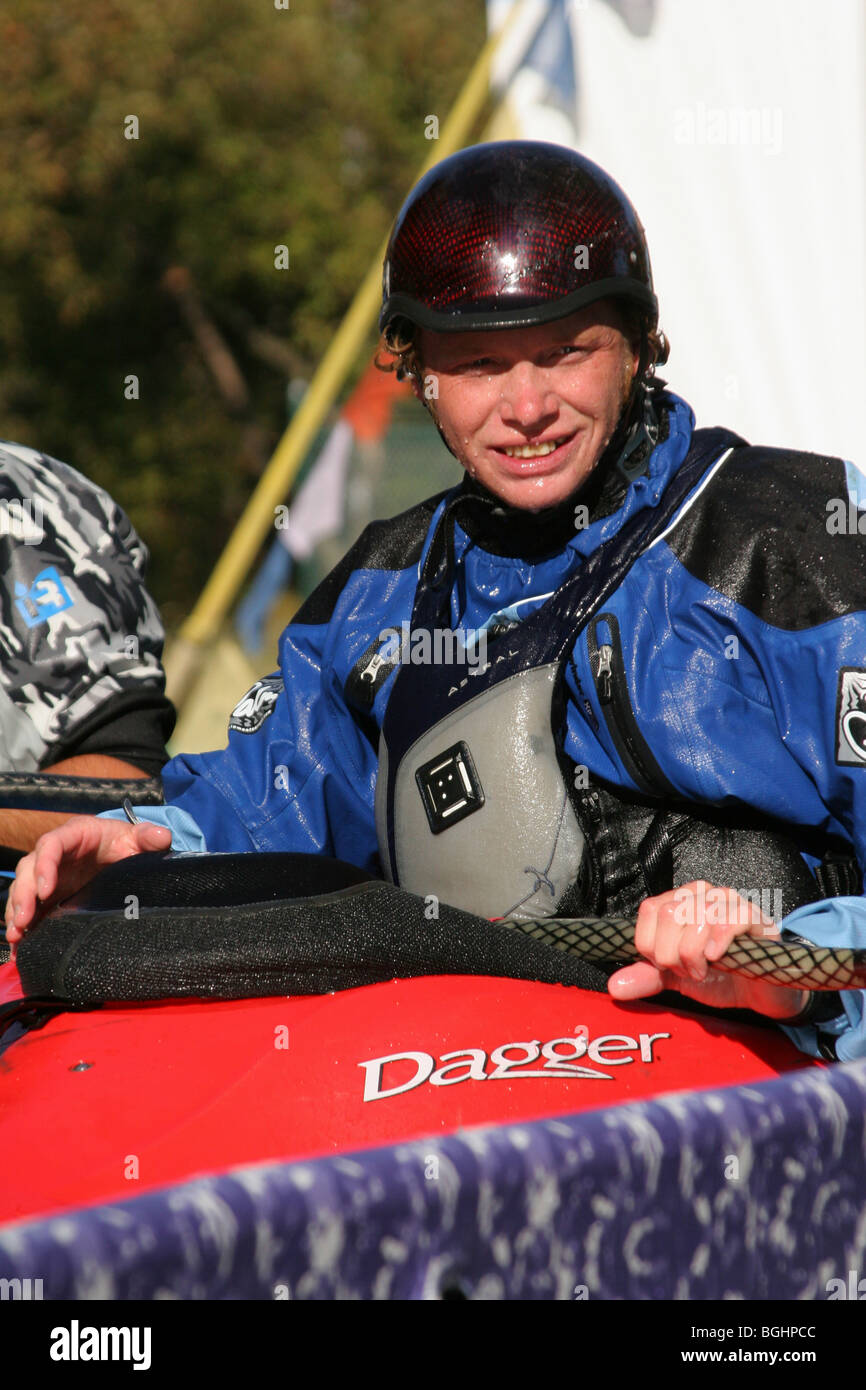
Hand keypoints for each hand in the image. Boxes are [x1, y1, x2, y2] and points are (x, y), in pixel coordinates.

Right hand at [5, 816, 170, 951]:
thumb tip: (162, 836)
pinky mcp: (48, 895)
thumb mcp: (137, 838)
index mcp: (74, 834)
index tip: (46, 890)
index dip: (44, 865)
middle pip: (29, 869)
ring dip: (17, 911)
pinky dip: (23, 925)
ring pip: (23, 889)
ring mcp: (48, 875)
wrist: (120, 852)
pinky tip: (20, 946)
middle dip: (23, 895)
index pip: (51, 845)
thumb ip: (149, 836)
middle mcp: (54, 853)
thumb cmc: (125, 842)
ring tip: (17, 937)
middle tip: (23, 921)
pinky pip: (29, 908)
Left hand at [607, 880, 808, 1019]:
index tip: (665, 966)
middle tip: (688, 971)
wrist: (760, 993)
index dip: (651, 945)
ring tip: (705, 969)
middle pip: (670, 914)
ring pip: (696, 917)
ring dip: (695, 954)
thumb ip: (647, 977)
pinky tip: (717, 958)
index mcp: (678, 901)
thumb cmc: (720, 978)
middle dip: (672, 954)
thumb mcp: (676, 979)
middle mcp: (701, 893)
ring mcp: (729, 901)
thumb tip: (615, 987)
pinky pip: (730, 918)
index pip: (650, 910)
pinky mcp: (755, 915)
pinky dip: (718, 942)